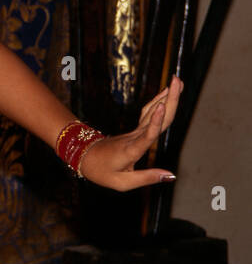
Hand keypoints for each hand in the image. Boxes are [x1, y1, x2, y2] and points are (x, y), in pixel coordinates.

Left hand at [79, 75, 183, 190]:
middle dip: (169, 99)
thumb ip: (147, 178)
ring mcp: (134, 132)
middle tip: (178, 81)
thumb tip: (171, 175)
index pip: (146, 136)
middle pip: (155, 117)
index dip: (155, 122)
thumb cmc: (102, 171)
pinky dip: (158, 102)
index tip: (162, 106)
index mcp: (131, 151)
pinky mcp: (135, 130)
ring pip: (152, 112)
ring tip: (177, 81)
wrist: (85, 157)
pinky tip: (166, 93)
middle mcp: (134, 138)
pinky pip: (148, 114)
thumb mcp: (122, 183)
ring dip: (166, 96)